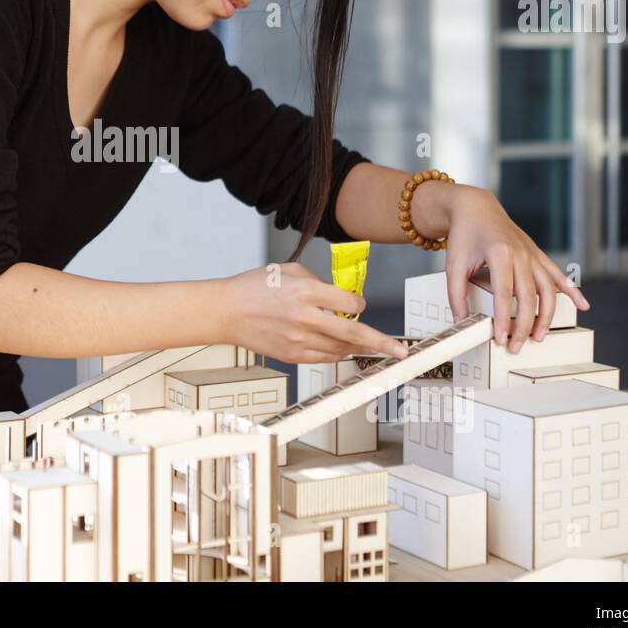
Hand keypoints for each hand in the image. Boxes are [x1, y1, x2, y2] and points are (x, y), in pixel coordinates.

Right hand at [218, 262, 408, 363]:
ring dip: (360, 347)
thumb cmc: (253, 288)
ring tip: (376, 348)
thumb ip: (317, 281)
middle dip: (381, 342)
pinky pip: (325, 358)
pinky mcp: (291, 354)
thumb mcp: (287, 270)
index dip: (358, 304)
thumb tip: (338, 295)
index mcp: (304, 291)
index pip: (349, 302)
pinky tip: (345, 349)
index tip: (358, 304)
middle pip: (353, 332)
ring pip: (341, 347)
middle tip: (401, 351)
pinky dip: (338, 353)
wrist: (225, 312)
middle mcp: (304, 317)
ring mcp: (298, 339)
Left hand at [440, 186, 590, 351]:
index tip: (501, 337)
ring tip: (539, 336)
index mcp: (499, 253)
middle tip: (517, 345)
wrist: (476, 208)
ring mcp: (532, 254)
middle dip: (524, 325)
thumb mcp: (453, 263)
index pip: (504, 295)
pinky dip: (572, 290)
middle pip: (528, 297)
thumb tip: (462, 319)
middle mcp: (521, 253)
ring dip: (546, 315)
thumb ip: (456, 293)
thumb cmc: (466, 233)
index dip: (504, 319)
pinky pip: (558, 274)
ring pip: (548, 289)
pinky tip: (583, 305)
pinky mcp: (537, 255)